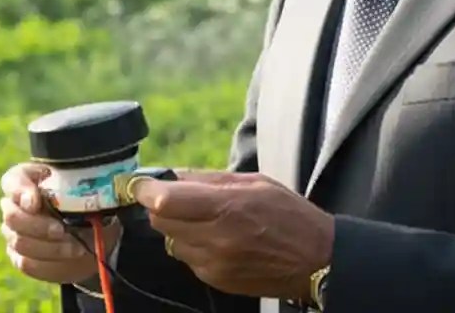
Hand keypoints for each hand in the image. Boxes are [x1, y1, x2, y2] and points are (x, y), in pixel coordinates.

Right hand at [0, 162, 120, 284]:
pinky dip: (51, 261)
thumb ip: (79, 185)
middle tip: (61, 230)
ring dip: (50, 247)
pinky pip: (28, 263)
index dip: (20, 192)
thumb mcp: (88, 188)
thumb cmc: (88, 200)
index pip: (12, 181)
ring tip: (76, 247)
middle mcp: (14, 206)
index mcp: (28, 180)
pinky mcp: (20, 256)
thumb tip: (82, 191)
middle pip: (12, 216)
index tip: (35, 202)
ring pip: (20, 242)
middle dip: (38, 226)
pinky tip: (70, 256)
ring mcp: (14, 233)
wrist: (95, 230)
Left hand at [132, 171, 333, 300]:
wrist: (315, 261)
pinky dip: (193, 245)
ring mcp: (212, 263)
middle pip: (160, 221)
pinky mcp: (214, 280)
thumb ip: (210, 179)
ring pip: (170, 241)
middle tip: (177, 196)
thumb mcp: (255, 183)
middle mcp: (215, 238)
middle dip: (162, 206)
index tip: (139, 182)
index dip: (146, 189)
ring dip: (177, 227)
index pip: (165, 200)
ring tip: (206, 219)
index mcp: (227, 207)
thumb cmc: (289, 214)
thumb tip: (173, 174)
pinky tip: (217, 239)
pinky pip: (187, 258)